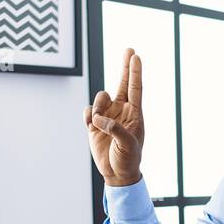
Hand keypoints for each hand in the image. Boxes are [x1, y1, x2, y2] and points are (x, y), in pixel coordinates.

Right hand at [85, 48, 143, 185]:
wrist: (116, 173)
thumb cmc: (128, 159)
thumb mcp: (128, 145)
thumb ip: (116, 129)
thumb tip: (100, 118)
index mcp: (134, 114)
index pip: (135, 88)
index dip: (135, 72)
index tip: (135, 56)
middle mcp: (121, 111)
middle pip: (122, 83)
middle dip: (125, 66)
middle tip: (129, 50)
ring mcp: (108, 116)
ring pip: (100, 97)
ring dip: (98, 106)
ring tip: (99, 123)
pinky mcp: (94, 123)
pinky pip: (88, 111)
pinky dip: (88, 117)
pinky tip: (92, 126)